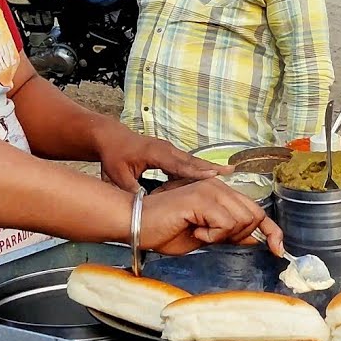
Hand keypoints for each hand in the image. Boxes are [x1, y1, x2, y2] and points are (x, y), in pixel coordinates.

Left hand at [94, 123, 230, 191]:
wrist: (111, 138)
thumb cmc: (113, 156)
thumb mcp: (117, 175)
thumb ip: (130, 189)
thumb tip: (144, 203)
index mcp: (155, 154)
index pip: (179, 165)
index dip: (196, 172)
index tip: (214, 176)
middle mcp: (166, 149)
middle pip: (191, 161)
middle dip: (211, 167)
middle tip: (230, 171)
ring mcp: (168, 150)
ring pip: (191, 161)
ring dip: (208, 167)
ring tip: (228, 172)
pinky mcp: (168, 154)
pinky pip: (186, 162)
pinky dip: (198, 168)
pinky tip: (210, 175)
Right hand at [139, 178, 283, 255]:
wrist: (136, 224)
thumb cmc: (164, 231)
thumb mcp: (205, 237)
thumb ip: (229, 233)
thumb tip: (256, 239)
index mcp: (220, 192)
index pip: (257, 210)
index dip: (272, 231)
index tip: (279, 250)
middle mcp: (218, 185)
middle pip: (254, 215)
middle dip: (240, 235)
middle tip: (211, 238)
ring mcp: (210, 189)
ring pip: (242, 220)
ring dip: (223, 235)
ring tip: (199, 233)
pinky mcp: (201, 198)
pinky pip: (226, 224)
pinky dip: (213, 235)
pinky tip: (194, 231)